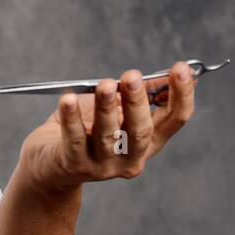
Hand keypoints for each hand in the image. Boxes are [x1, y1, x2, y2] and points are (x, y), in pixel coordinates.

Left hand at [20, 60, 196, 192]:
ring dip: (106, 107)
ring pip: (108, 135)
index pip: (174, 120)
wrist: (50, 164)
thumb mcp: (119, 110)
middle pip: (141, 131)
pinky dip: (71, 118)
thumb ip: (145, 93)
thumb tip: (184, 71)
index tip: (182, 68)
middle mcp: (131, 158)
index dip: (181, 95)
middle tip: (132, 76)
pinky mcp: (74, 165)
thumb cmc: (87, 129)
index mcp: (148, 142)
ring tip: (105, 85)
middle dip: (137, 102)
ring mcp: (103, 166)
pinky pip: (74, 139)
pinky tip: (68, 99)